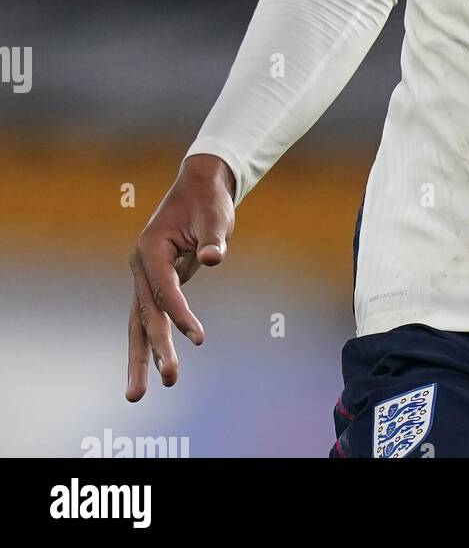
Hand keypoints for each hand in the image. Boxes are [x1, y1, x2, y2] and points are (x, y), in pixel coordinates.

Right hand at [125, 154, 235, 400]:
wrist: (199, 187)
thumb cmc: (209, 201)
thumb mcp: (216, 215)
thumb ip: (213, 238)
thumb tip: (212, 258)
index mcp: (150, 249)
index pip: (164, 290)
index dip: (181, 315)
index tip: (200, 337)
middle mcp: (140, 266)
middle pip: (144, 315)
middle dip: (153, 350)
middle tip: (167, 380)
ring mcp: (144, 277)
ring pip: (140, 323)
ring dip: (142, 357)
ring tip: (138, 395)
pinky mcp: (154, 285)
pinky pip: (151, 318)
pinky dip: (152, 342)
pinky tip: (156, 366)